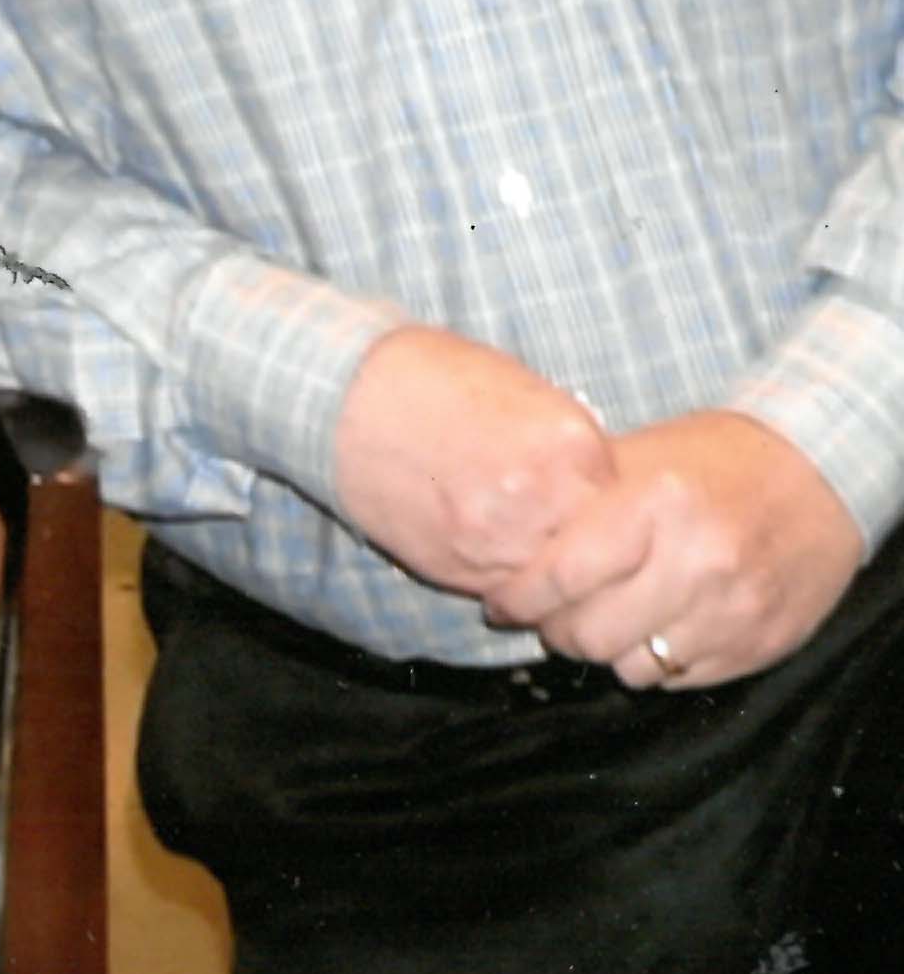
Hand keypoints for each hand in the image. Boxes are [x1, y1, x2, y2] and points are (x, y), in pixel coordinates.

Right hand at [327, 323, 615, 620]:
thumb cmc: (430, 380)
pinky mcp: (458, 569)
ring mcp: (499, 539)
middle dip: (595, 552)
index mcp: (570, 446)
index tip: (599, 509)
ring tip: (530, 549)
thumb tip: (601, 485)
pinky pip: (510, 594)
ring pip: (559, 585)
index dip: (616, 510)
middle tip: (577, 545)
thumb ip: (568, 446)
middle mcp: (544, 498)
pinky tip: (493, 552)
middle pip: (607, 553)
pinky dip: (511, 582)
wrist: (343, 397)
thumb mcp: (522, 393)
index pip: (630, 505)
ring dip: (553, 575)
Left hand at [507, 413, 865, 687]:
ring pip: (633, 667)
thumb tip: (496, 542)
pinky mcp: (763, 643)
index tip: (500, 603)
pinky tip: (650, 629)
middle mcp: (700, 561)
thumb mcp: (635, 456)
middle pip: (590, 635)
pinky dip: (654, 661)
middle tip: (546, 617)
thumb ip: (572, 499)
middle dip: (554, 631)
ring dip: (605, 651)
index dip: (517, 598)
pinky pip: (680, 680)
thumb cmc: (708, 462)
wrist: (818, 476)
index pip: (561, 576)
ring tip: (599, 622)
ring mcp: (736, 609)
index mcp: (657, 505)